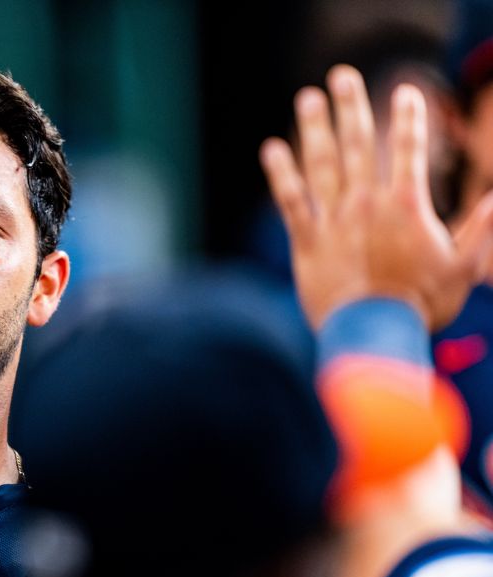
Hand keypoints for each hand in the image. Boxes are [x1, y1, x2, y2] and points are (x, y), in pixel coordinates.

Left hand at [261, 65, 492, 330]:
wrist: (373, 335)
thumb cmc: (422, 304)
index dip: (409, 117)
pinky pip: (290, 201)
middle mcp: (366, 204)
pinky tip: (271, 148)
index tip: (406, 91)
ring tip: (308, 97)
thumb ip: (480, 228)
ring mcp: (334, 220)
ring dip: (314, 127)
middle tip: (342, 75)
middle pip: (358, 144)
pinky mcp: (306, 241)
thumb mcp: (464, 266)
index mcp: (406, 205)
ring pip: (321, 164)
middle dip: (352, 106)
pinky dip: (280, 174)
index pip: (409, 149)